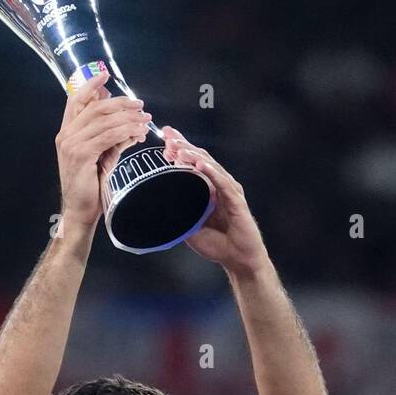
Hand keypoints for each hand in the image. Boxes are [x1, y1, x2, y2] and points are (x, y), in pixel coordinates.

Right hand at [55, 68, 152, 230]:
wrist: (80, 210)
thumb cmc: (90, 185)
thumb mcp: (102, 155)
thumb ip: (111, 137)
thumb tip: (132, 123)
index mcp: (67, 132)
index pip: (76, 100)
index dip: (91, 85)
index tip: (106, 75)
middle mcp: (66, 135)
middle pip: (96, 107)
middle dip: (121, 103)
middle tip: (140, 105)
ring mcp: (72, 144)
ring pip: (105, 120)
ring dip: (129, 117)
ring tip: (145, 119)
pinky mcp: (82, 154)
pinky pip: (108, 135)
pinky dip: (126, 131)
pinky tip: (138, 133)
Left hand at [160, 126, 272, 278]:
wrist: (238, 258)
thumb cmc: (217, 243)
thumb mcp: (190, 226)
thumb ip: (178, 214)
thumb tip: (157, 206)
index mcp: (208, 188)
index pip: (192, 163)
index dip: (179, 149)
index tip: (164, 139)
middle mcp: (219, 185)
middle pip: (200, 158)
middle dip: (183, 145)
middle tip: (167, 135)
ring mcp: (229, 191)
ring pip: (210, 167)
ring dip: (193, 156)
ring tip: (178, 149)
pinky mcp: (237, 201)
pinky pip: (223, 183)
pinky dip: (211, 173)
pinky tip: (200, 165)